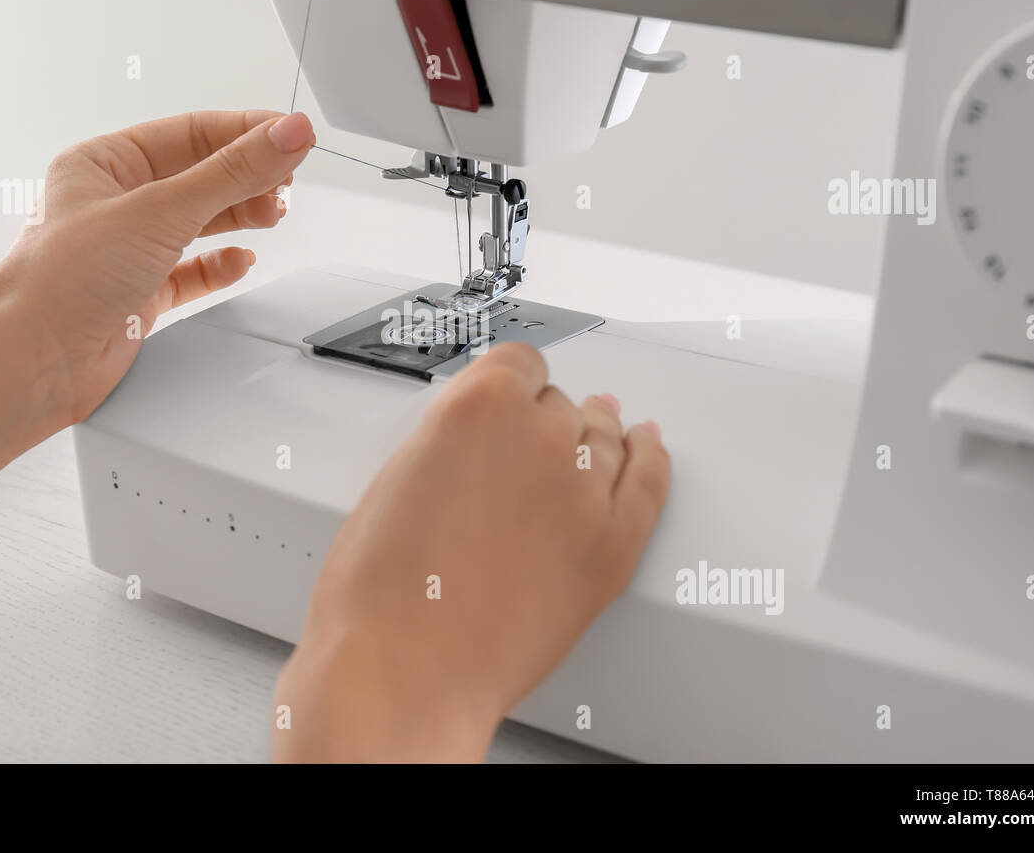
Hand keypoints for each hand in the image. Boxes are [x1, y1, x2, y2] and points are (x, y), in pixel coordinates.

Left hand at [0, 110, 314, 431]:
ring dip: (240, 216)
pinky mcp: (139, 293)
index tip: (291, 134)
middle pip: (199, 175)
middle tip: (287, 181)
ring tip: (272, 215)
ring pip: (200, 221)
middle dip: (247, 176)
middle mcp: (114, 202)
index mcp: (102, 163)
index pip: (190, 132)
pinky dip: (220, 265)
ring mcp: (128, 249)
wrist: (32, 362)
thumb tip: (286, 134)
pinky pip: (192, 270)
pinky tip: (239, 261)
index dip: (245, 131)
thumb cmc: (60, 281)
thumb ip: (233, 172)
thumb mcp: (160, 211)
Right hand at [273, 343, 670, 761]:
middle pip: (561, 403)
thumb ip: (448, 443)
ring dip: (597, 435)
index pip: (520, 362)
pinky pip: (650, 480)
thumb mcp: (396, 478)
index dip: (515, 381)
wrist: (404, 671)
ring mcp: (584, 490)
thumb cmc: (382, 592)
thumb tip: (475, 449)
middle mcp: (540, 436)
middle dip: (545, 420)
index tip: (514, 391)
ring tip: (601, 429)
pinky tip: (649, 445)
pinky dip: (652, 457)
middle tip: (528, 447)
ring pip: (606, 438)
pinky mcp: (614, 544)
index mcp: (478, 407)